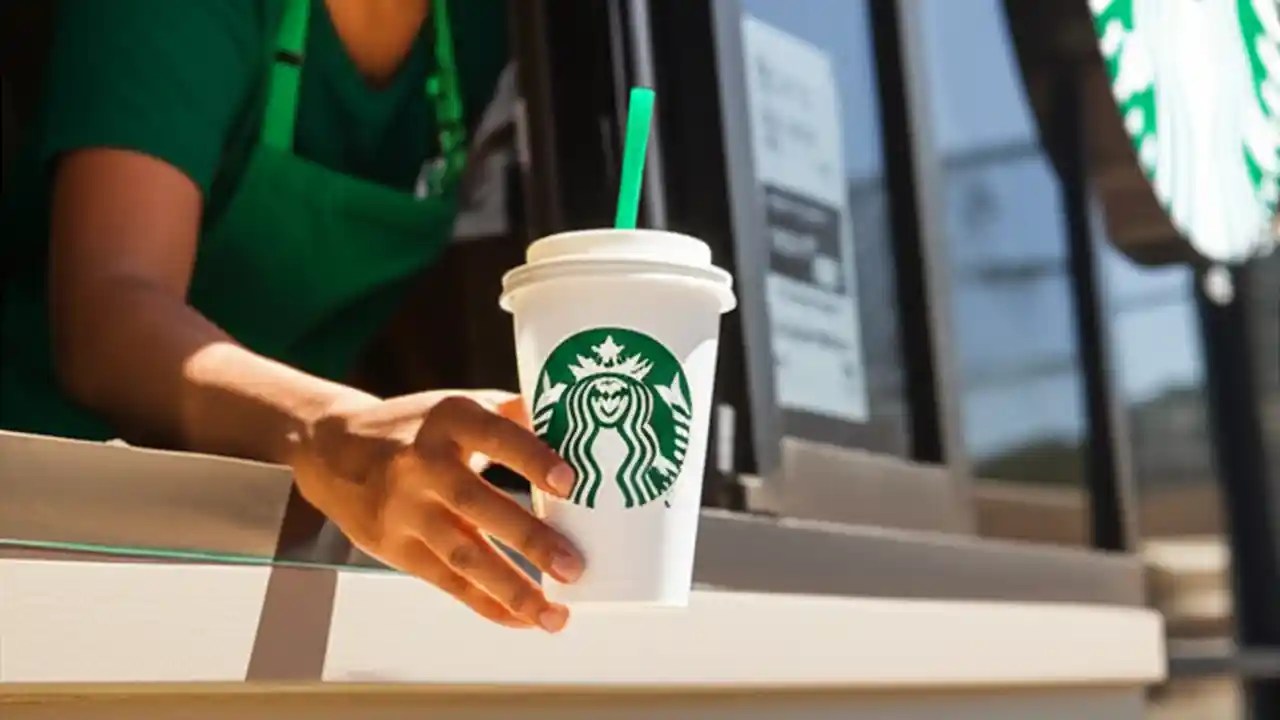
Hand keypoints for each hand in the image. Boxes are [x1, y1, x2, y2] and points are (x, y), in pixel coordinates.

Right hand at [287, 390, 582, 631]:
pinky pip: (448, 582)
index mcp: (449, 419)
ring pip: (464, 555)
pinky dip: (488, 604)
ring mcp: (407, 510)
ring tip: (555, 615)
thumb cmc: (418, 427)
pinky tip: (523, 619)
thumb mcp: (456, 407)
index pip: (495, 437)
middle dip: (529, 539)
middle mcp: (423, 464)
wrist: (334, 448)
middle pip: (479, 505)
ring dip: (513, 590)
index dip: (531, 458)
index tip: (569, 482)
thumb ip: (513, 417)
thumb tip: (582, 430)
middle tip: (574, 567)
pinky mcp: (397, 548)